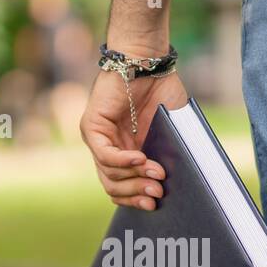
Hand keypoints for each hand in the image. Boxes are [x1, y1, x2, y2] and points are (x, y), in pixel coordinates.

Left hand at [79, 68, 187, 210]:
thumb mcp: (171, 132)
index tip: (156, 204)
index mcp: (125, 154)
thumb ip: (168, 156)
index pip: (122, 189)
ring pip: (109, 175)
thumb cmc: (162, 93)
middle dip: (138, 194)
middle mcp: (108, 149)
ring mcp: (97, 139)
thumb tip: (174, 184)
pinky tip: (140, 159)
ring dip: (135, 177)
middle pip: (113, 188)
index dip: (138, 199)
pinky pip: (104, 155)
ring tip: (157, 173)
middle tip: (158, 194)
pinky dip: (123, 161)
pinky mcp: (92, 127)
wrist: (149, 62)